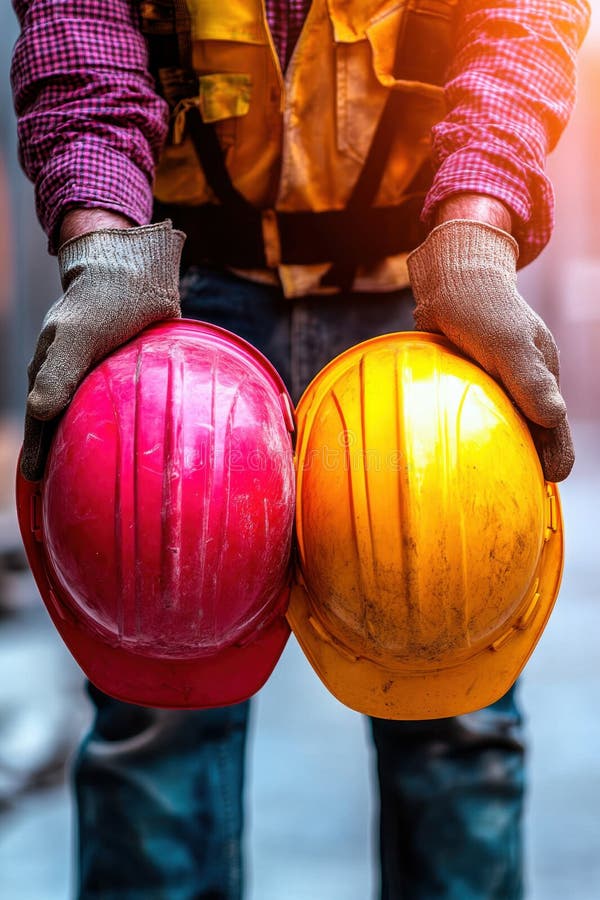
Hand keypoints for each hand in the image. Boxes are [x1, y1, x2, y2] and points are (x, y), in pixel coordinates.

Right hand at [22, 219, 184, 480]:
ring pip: (90, 413)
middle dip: (59, 450)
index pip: (40, 418)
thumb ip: (59, 372)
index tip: (34, 480)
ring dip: (90, 438)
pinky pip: (118, 403)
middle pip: (62, 420)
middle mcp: (73, 373)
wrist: (136, 269)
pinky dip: (116, 423)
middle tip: (60, 485)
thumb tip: (40, 413)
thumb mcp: (78, 335)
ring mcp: (99, 371)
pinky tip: (129, 440)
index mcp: (52, 369)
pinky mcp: (125, 367)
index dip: (36, 449)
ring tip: (94, 469)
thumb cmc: (104, 300)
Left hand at [407, 218, 573, 481]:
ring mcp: (496, 378)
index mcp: (541, 373)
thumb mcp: (508, 344)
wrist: (450, 280)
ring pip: (504, 419)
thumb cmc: (482, 308)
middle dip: (531, 455)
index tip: (551, 478)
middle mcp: (521, 379)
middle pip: (531, 426)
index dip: (556, 452)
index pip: (553, 422)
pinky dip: (476, 428)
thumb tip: (554, 418)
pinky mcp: (470, 376)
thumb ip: (529, 381)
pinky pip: (476, 408)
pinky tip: (459, 444)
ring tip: (493, 476)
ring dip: (502, 444)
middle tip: (522, 488)